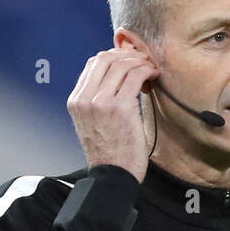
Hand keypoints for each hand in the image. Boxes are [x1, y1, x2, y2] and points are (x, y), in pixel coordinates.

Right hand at [67, 46, 159, 183]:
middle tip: (143, 59)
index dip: (114, 56)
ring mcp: (101, 102)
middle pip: (105, 58)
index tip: (129, 59)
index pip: (92, 64)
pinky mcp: (120, 107)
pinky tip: (153, 75)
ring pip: (121, 64)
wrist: (112, 176)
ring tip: (150, 67)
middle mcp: (85, 99)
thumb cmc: (108, 153)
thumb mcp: (91, 123)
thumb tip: (115, 78)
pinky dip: (147, 70)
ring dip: (140, 61)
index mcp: (76, 101)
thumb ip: (96, 100)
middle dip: (127, 54)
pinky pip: (135, 76)